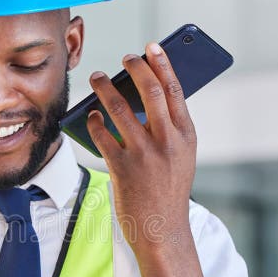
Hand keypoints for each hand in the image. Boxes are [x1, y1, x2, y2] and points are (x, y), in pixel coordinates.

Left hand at [86, 43, 196, 257]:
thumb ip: (169, 129)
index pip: (175, 90)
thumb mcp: (181, 157)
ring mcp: (144, 154)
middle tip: (124, 58)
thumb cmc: (169, 189)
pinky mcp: (122, 168)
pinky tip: (91, 114)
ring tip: (97, 77)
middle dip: (135, 68)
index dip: (162, 64)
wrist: (163, 229)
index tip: (151, 47)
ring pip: (119, 108)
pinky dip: (94, 121)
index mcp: (186, 135)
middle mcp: (167, 141)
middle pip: (150, 91)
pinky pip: (102, 134)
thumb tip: (143, 97)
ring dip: (104, 88)